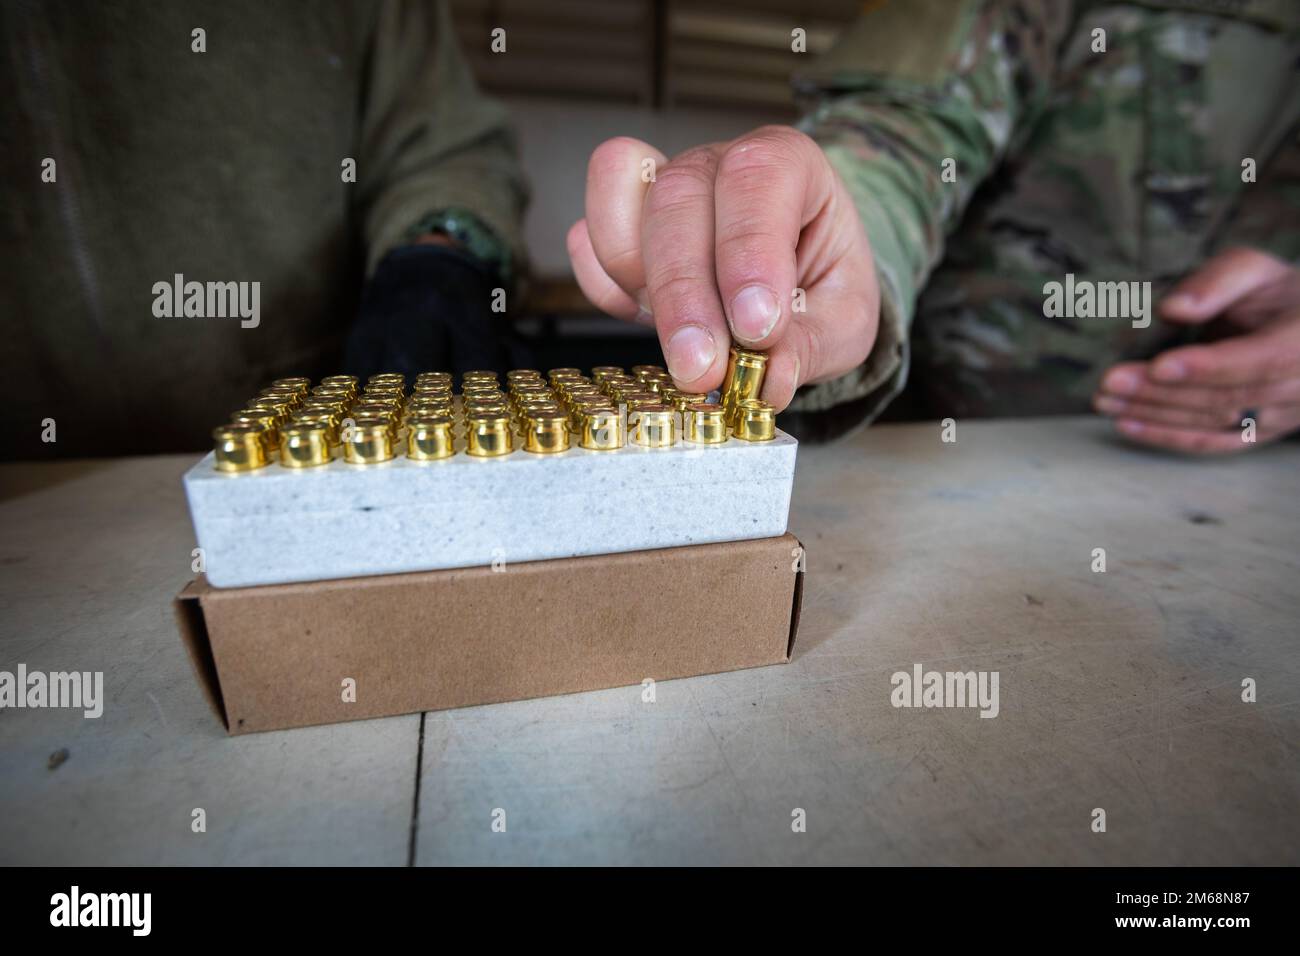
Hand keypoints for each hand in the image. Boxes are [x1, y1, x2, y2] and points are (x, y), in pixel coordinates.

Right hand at [567, 126, 878, 408]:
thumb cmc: (824, 283)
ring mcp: (660, 188)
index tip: (757, 327)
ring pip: (621, 211)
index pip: (757, 178)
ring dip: (639, 288)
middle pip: (677, 199)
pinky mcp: (621, 223)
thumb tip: (768, 377)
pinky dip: (606, 288)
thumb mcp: (846, 322)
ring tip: (684, 344)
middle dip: (685, 295)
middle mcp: (716, 164)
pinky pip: (587, 243)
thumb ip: (811, 345)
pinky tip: (649, 321)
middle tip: (702, 370)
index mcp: (788, 162)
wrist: (799, 280)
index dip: (749, 251)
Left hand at [1094, 247, 1299, 453]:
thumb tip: (1172, 308)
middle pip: (1226, 396)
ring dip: (1155, 415)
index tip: (1159, 365)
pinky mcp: (1259, 432)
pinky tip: (1126, 424)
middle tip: (1110, 381)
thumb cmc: (1274, 293)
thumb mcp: (1254, 271)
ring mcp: (1283, 416)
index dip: (1207, 367)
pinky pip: (1213, 443)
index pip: (1259, 361)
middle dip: (1163, 391)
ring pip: (1214, 423)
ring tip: (1105, 400)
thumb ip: (1218, 281)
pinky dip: (1168, 437)